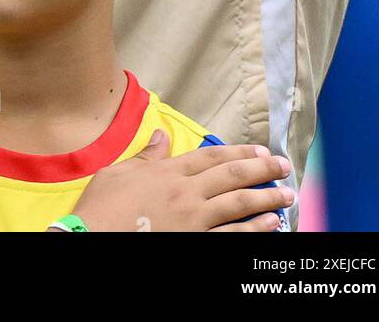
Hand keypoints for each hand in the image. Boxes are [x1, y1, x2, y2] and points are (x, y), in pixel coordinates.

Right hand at [65, 132, 292, 231]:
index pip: (212, 157)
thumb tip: (162, 134)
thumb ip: (146, 156)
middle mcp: (186, 194)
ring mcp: (193, 221)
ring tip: (286, 195)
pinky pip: (231, 235)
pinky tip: (270, 225)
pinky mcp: (194, 243)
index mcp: (168, 173)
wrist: (92, 240)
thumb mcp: (118, 172)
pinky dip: (253, 230)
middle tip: (284, 167)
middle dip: (262, 169)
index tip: (261, 150)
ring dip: (266, 199)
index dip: (239, 151)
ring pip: (238, 205)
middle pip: (232, 176)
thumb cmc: (101, 209)